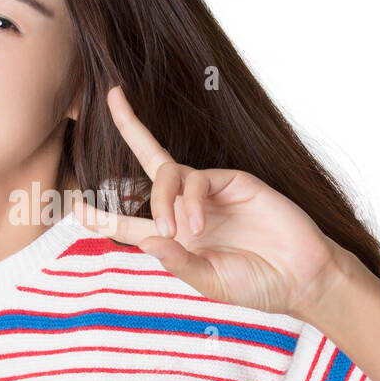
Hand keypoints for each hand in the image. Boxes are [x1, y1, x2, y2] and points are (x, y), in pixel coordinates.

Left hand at [71, 85, 346, 320]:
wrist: (304, 277)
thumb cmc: (258, 283)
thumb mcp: (211, 282)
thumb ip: (179, 263)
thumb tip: (146, 239)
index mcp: (176, 236)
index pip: (130, 222)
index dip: (103, 216)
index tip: (75, 209)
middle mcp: (189, 208)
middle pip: (150, 163)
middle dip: (130, 127)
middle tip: (111, 96)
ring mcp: (211, 192)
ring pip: (168, 174)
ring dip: (160, 200)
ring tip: (174, 229)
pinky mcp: (235, 181)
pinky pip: (197, 179)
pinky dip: (189, 201)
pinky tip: (198, 227)